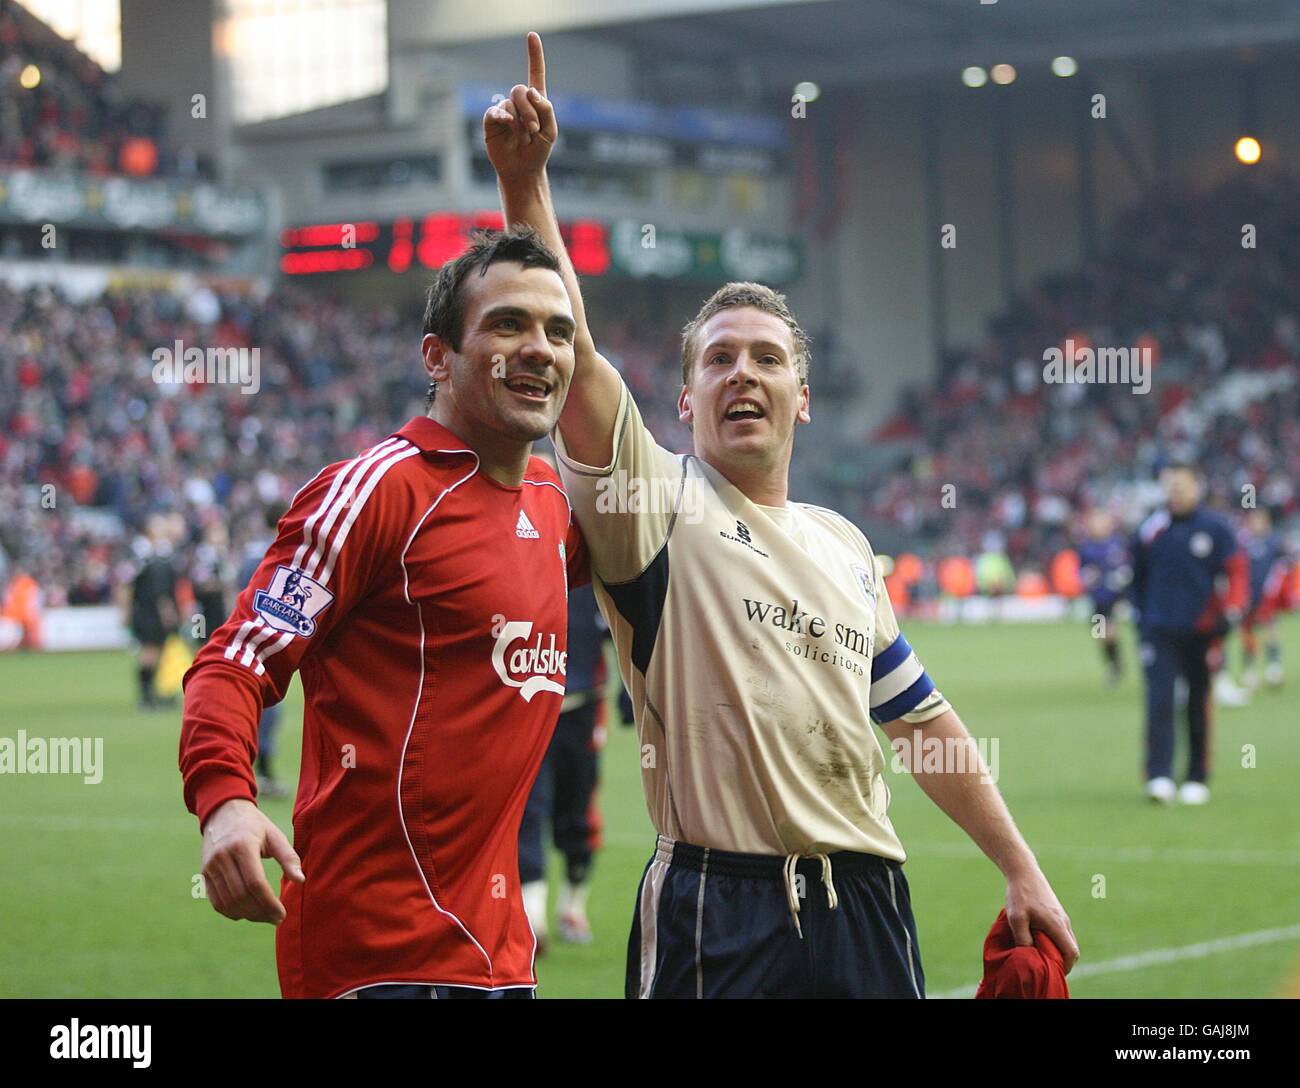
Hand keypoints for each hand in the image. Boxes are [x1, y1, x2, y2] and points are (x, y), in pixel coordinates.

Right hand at [200, 798, 303, 923]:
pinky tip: (248, 914)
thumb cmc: (255, 825)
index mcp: (242, 846)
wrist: (223, 813)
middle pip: (240, 896)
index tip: (282, 913)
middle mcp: (222, 857)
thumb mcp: (275, 835)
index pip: (255, 883)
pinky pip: (216, 902)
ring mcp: (210, 867)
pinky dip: (232, 912)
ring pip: (227, 902)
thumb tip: (301, 881)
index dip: (269, 903)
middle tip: (276, 919)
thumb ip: (288, 858)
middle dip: (260, 912)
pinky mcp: (204, 874)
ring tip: (264, 917)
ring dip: (247, 916)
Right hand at [484, 31, 556, 181]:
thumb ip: (546, 109)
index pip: (535, 74)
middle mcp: (519, 103)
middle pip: (520, 89)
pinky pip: (496, 111)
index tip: (532, 35)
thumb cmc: (538, 152)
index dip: (534, 55)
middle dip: (530, 109)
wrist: (523, 171)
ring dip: (520, 120)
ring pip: (510, 101)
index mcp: (536, 102)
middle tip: (534, 129)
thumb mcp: (550, 131)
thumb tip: (530, 90)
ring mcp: (504, 111)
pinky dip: (503, 116)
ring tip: (524, 137)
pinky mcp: (492, 121)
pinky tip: (508, 123)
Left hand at [1005, 866, 1078, 971]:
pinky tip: (1038, 941)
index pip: (1072, 952)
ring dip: (1057, 950)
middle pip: (1071, 948)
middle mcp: (1064, 921)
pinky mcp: (1056, 912)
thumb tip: (1029, 956)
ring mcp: (1061, 916)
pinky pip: (1060, 933)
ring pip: (1066, 940)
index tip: (1053, 972)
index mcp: (1057, 925)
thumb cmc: (1020, 894)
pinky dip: (1054, 941)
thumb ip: (1022, 938)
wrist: (1023, 871)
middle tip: (1045, 966)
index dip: (1066, 966)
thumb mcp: (1016, 918)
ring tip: (1039, 954)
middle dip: (1062, 960)